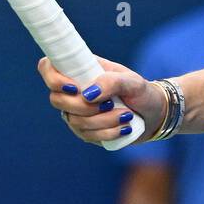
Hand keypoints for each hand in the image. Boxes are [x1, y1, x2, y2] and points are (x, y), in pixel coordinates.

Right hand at [37, 55, 164, 145]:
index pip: (48, 68)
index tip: (74, 87)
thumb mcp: (133, 81)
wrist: (154, 114)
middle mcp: (74, 90)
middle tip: (110, 104)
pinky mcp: (86, 130)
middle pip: (56, 100)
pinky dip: (106, 133)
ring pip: (73, 121)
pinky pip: (86, 136)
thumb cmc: (142, 92)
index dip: (53, 78)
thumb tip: (88, 94)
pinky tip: (123, 128)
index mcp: (81, 70)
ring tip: (125, 115)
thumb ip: (112, 82)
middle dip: (83, 107)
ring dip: (102, 121)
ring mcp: (77, 112)